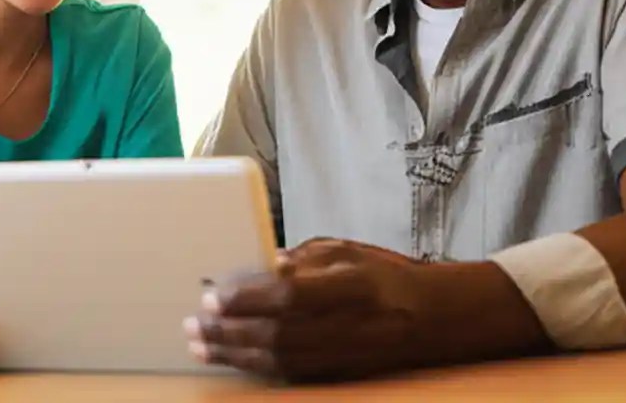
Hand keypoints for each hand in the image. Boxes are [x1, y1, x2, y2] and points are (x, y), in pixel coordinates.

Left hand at [183, 238, 428, 381]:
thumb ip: (301, 259)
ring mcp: (345, 355)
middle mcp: (350, 326)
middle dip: (229, 330)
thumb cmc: (382, 275)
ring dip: (233, 353)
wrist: (431, 317)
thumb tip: (257, 264)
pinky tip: (227, 357)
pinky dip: (252, 366)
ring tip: (198, 343)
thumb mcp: (345, 251)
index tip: (212, 293)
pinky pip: (288, 374)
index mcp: (354, 286)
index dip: (248, 298)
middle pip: (278, 334)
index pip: (290, 296)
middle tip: (194, 322)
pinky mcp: (338, 375)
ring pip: (278, 361)